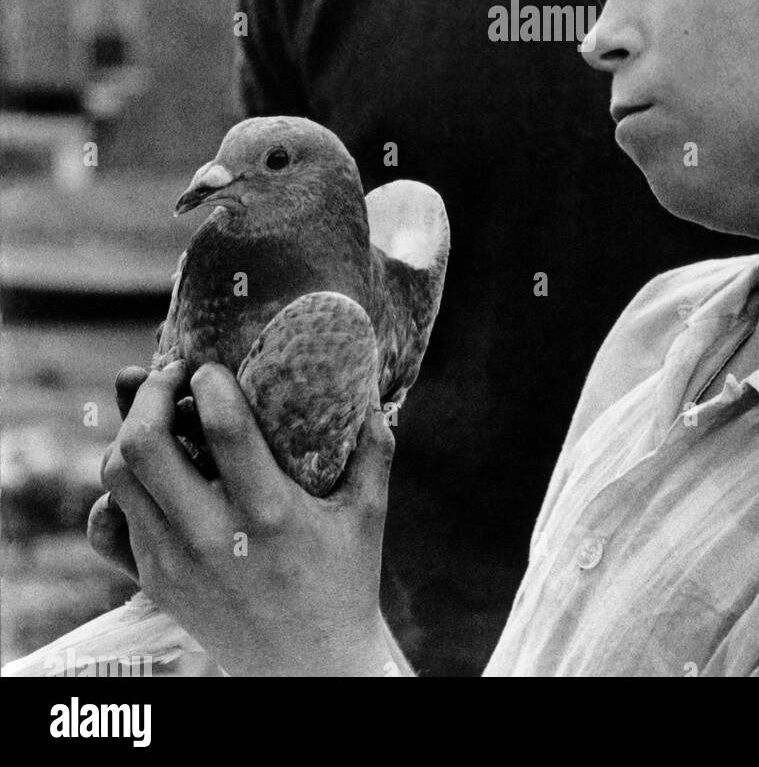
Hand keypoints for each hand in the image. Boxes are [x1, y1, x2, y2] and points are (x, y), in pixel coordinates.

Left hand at [99, 360, 396, 675]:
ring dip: (129, 433)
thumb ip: (374, 450)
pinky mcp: (153, 583)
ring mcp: (174, 563)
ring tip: (159, 417)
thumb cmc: (344, 582)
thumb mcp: (368, 515)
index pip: (224, 427)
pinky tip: (146, 477)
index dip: (209, 381)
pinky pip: (106, 525)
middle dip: (148, 391)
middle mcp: (212, 537)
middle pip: (144, 445)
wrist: (308, 668)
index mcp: (270, 513)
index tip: (212, 367)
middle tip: (172, 375)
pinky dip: (114, 493)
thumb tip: (373, 394)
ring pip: (117, 478)